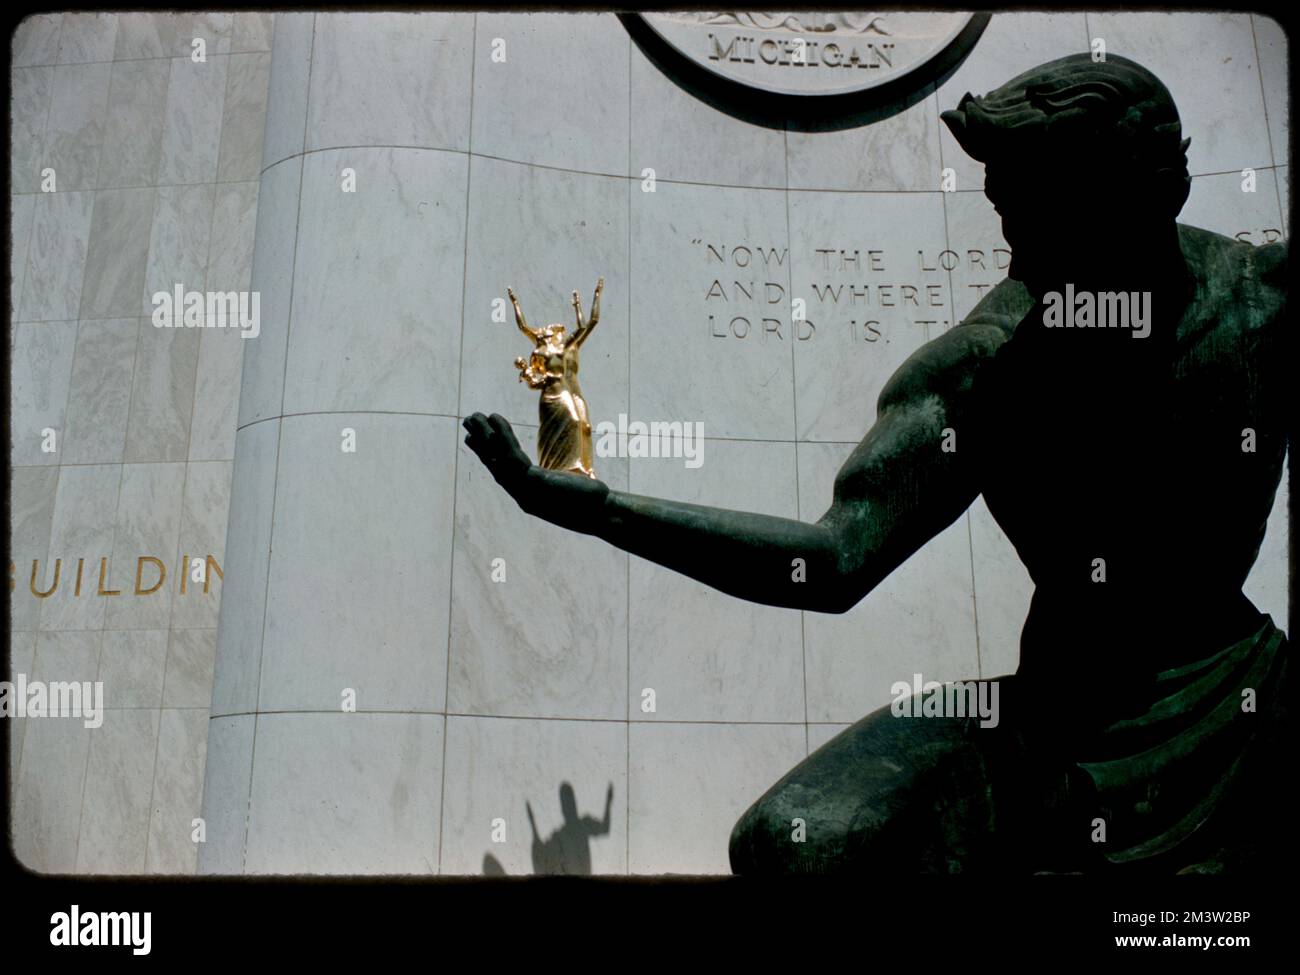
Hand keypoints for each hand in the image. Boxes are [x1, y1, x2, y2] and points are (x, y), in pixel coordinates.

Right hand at [462, 412, 609, 532]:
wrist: (601, 513)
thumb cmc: (587, 503)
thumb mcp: (562, 489)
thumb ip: (550, 481)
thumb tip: (556, 475)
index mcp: (526, 496)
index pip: (501, 473)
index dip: (486, 455)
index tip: (473, 439)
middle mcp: (521, 495)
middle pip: (494, 465)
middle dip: (479, 443)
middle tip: (467, 423)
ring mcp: (525, 491)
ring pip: (498, 459)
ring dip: (484, 435)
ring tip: (474, 417)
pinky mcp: (533, 483)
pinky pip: (513, 456)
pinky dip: (503, 436)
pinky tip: (495, 419)